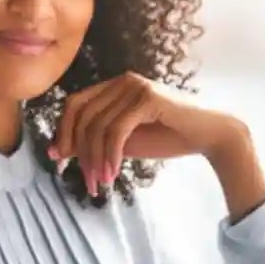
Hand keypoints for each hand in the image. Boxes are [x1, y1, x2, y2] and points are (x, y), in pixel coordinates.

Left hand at [46, 72, 242, 196]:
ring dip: (96, 159)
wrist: (208, 135)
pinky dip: (111, 155)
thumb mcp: (121, 143)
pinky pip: (117, 130)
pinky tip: (114, 173)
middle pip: (83, 115)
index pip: (75, 105)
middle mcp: (122, 81)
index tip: (60, 161)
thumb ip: (92, 143)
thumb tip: (56, 151)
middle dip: (79, 151)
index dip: (64, 132)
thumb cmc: (167, 137)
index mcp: (113, 87)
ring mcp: (136, 86)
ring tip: (101, 183)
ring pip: (98, 125)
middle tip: (87, 180)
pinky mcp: (148, 98)